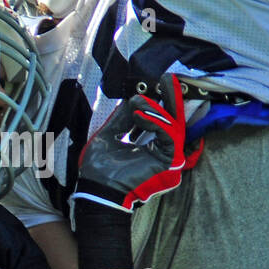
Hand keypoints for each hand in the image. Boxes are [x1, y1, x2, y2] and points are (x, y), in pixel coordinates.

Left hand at [73, 74, 203, 212]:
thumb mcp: (108, 135)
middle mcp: (158, 151)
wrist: (97, 188)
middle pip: (171, 120)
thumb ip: (121, 119)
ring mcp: (164, 156)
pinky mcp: (167, 160)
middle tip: (168, 79)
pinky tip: (139, 115)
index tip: (156, 85)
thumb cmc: (99, 168)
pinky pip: (168, 134)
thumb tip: (133, 100)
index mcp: (146, 147)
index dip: (158, 103)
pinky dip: (155, 121)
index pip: (158, 121)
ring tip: (139, 104)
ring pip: (172, 125)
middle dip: (171, 98)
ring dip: (156, 110)